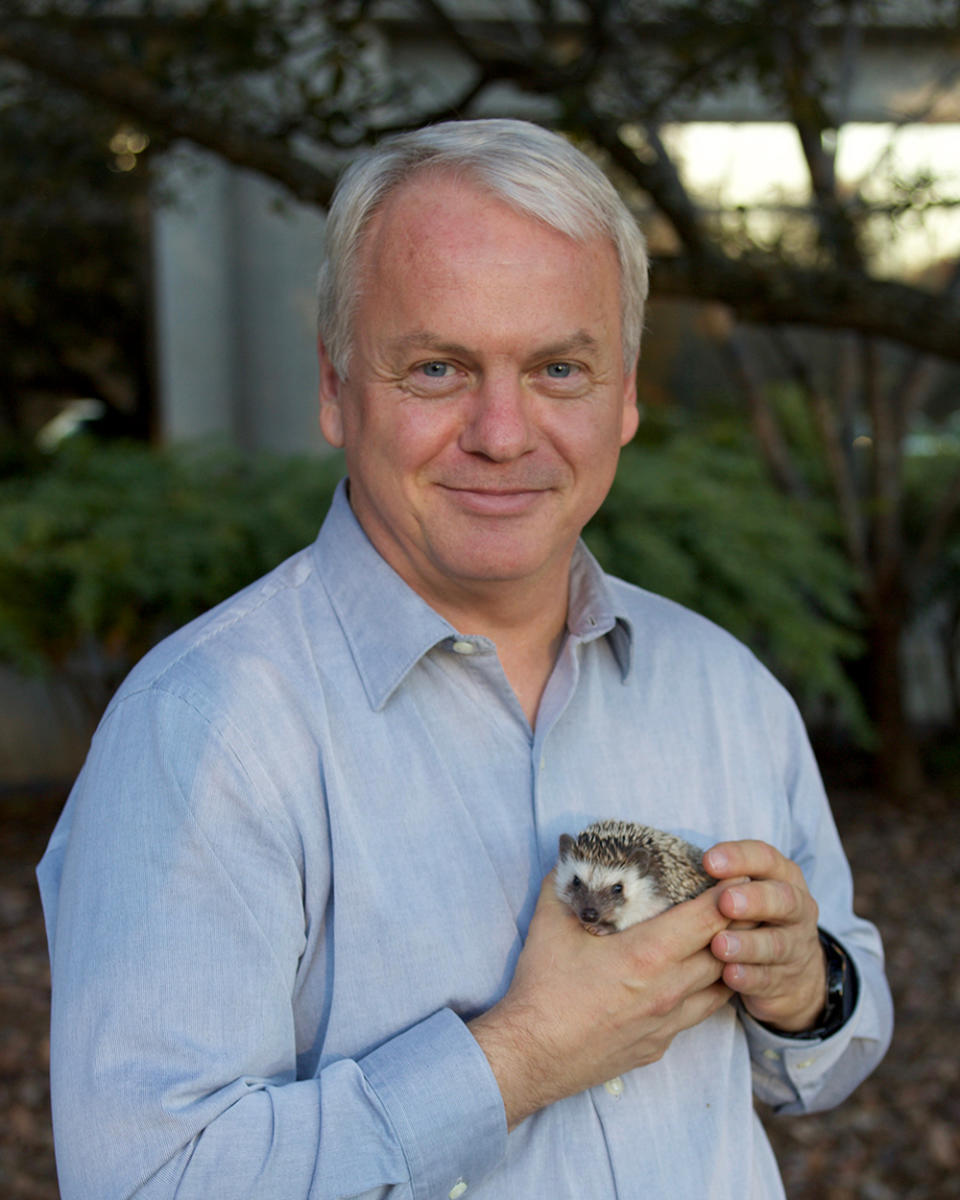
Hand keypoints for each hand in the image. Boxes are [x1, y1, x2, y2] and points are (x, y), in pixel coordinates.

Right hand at [469, 872, 735, 1128]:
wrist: (531, 1056)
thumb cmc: (543, 989)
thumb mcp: (550, 923)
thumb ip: (566, 881)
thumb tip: (573, 852)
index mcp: (647, 955)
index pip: (709, 919)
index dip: (730, 895)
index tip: (741, 877)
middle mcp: (668, 990)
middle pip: (727, 952)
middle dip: (738, 925)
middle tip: (743, 903)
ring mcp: (668, 1022)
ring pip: (721, 987)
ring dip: (728, 961)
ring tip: (727, 938)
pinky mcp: (660, 1044)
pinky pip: (698, 1013)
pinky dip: (706, 991)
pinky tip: (696, 977)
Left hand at [703, 840, 825, 1032]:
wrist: (794, 970)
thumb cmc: (754, 915)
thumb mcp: (745, 890)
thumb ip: (721, 879)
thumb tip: (672, 869)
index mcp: (783, 876)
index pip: (765, 858)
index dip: (739, 858)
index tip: (708, 861)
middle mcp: (797, 908)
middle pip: (782, 899)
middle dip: (754, 899)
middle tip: (725, 902)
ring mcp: (796, 946)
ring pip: (776, 943)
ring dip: (748, 944)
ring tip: (719, 945)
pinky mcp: (788, 980)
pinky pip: (770, 979)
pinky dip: (749, 977)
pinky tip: (729, 976)